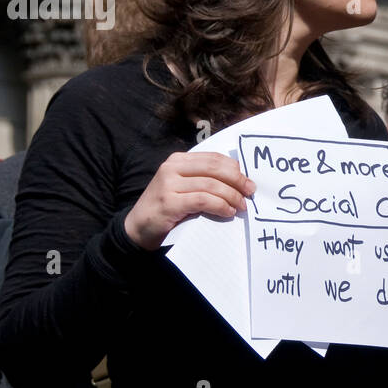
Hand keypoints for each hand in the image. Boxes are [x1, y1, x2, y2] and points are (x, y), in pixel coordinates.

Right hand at [124, 152, 255, 250]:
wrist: (137, 228)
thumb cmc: (167, 209)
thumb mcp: (184, 188)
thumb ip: (204, 180)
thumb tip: (239, 181)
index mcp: (178, 160)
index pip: (213, 158)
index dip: (235, 169)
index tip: (248, 181)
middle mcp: (172, 168)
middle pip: (215, 168)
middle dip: (237, 180)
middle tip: (250, 192)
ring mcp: (168, 184)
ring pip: (211, 185)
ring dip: (231, 196)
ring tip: (241, 206)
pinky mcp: (169, 202)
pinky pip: (202, 200)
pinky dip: (220, 206)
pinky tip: (227, 212)